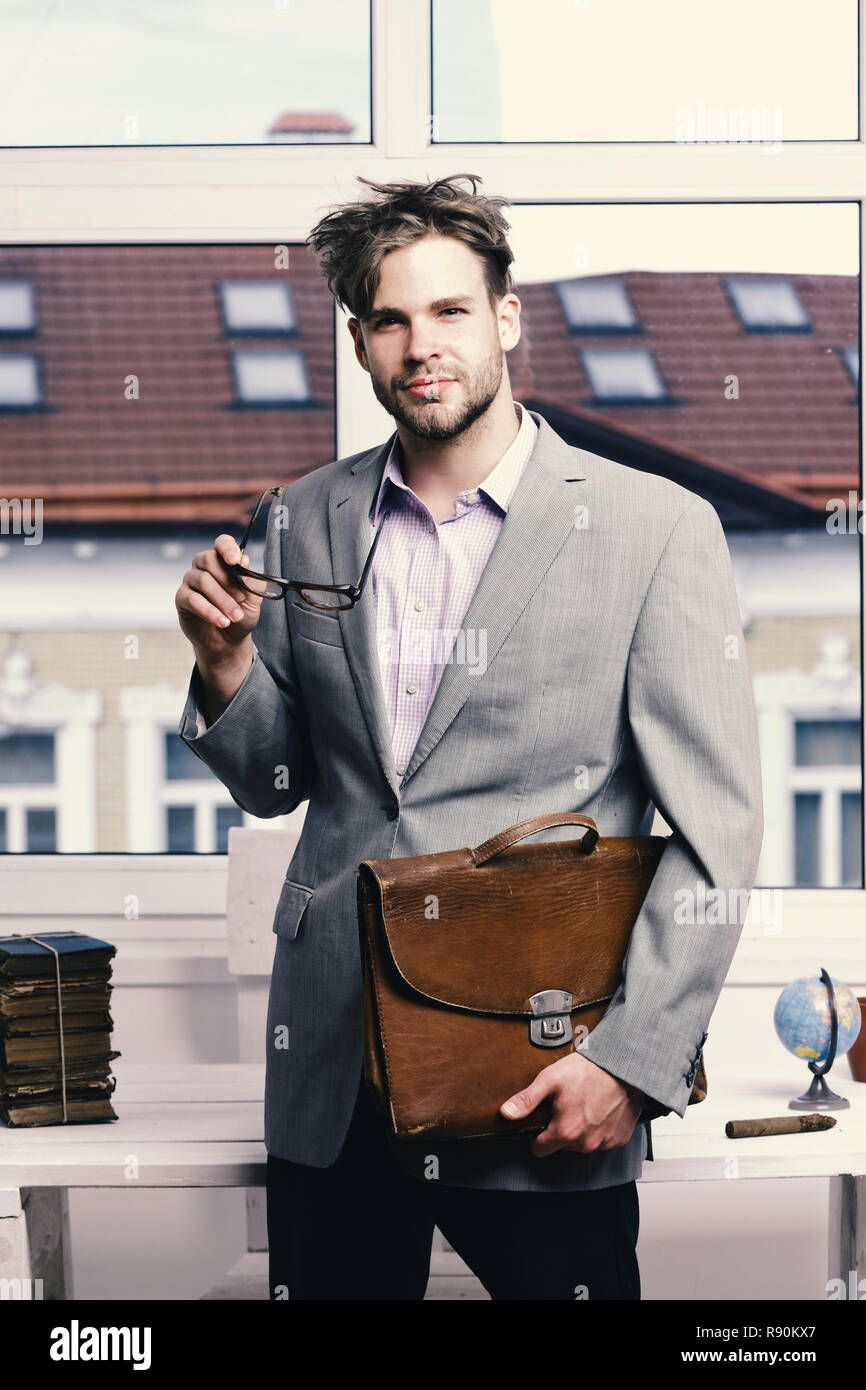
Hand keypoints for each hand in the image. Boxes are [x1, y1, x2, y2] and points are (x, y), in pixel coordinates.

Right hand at [175, 535, 266, 663]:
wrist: (229, 640)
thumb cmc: (241, 614)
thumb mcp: (254, 598)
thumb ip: (251, 580)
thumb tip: (244, 560)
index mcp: (223, 561)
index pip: (222, 543)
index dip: (227, 548)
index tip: (235, 561)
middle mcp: (203, 566)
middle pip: (208, 559)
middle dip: (227, 580)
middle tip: (242, 599)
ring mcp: (190, 581)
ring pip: (202, 580)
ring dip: (222, 599)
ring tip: (235, 616)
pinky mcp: (182, 598)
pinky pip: (193, 600)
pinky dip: (210, 611)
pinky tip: (222, 621)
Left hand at [500, 1052, 644, 1157]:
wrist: (624, 1065)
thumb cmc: (588, 1070)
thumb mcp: (550, 1079)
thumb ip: (527, 1100)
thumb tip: (506, 1114)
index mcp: (565, 1132)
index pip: (539, 1149)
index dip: (538, 1135)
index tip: (544, 1119)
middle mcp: (585, 1143)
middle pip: (562, 1145)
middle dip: (561, 1128)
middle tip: (567, 1104)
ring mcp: (604, 1143)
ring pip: (582, 1143)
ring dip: (581, 1128)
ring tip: (585, 1103)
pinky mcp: (619, 1138)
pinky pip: (602, 1139)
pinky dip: (599, 1127)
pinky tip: (600, 1108)